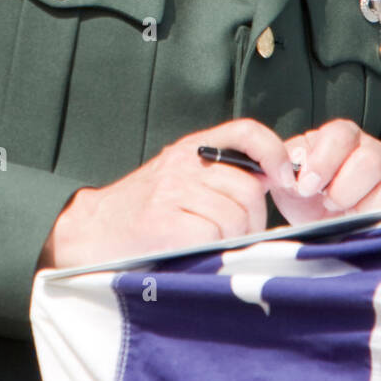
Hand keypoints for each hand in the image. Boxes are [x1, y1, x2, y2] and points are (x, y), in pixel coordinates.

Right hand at [38, 118, 297, 269]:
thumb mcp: (181, 178)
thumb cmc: (143, 209)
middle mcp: (184, 162)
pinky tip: (192, 249)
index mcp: (192, 147)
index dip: (274, 152)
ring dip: (232, 238)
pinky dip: (210, 249)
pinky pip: (212, 235)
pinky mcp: (163, 220)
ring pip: (235, 215)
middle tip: (235, 234)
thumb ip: (220, 174)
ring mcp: (172, 190)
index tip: (287, 179)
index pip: (246, 131)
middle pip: (248, 188)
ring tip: (211, 243)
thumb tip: (271, 181)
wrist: (93, 229)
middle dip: (252, 219)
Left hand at [268, 119, 380, 225]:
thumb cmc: (307, 198)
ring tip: (344, 213)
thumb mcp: (288, 180)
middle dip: (343, 186)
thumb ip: (284, 167)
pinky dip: (380, 212)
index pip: (340, 135)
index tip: (307, 186)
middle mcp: (368, 148)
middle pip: (369, 156)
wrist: (322, 225)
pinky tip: (361, 220)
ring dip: (362, 202)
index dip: (324, 161)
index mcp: (338, 137)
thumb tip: (287, 165)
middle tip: (326, 203)